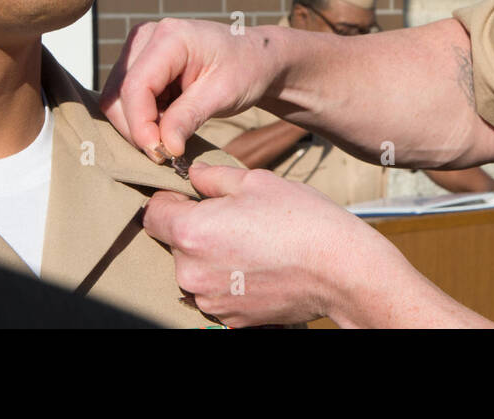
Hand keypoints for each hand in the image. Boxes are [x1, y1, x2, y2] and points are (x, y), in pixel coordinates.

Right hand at [99, 18, 277, 161]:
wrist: (256, 58)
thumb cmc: (246, 68)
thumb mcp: (224, 94)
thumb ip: (189, 117)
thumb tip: (164, 147)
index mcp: (170, 37)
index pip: (136, 86)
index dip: (140, 125)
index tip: (159, 154)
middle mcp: (147, 38)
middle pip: (118, 94)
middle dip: (136, 129)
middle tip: (165, 153)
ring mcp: (140, 50)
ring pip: (117, 99)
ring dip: (139, 126)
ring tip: (171, 136)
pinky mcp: (140, 64)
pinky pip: (127, 100)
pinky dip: (143, 119)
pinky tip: (168, 124)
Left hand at [143, 164, 408, 326]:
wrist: (341, 271)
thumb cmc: (301, 219)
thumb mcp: (256, 181)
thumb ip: (214, 176)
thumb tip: (193, 174)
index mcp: (191, 231)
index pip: (152, 212)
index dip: (170, 199)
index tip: (192, 195)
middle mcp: (191, 272)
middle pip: (174, 243)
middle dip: (195, 228)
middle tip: (235, 217)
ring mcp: (209, 300)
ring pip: (195, 269)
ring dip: (212, 255)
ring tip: (253, 242)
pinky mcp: (229, 319)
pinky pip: (216, 291)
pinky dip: (231, 279)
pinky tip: (261, 266)